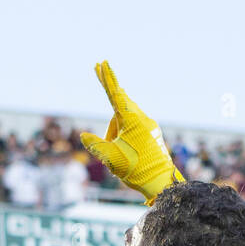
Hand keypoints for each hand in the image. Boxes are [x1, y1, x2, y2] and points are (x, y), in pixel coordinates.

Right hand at [79, 61, 182, 205]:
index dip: (107, 78)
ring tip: (117, 157)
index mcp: (131, 120)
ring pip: (125, 123)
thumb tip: (84, 135)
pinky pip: (133, 130)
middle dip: (110, 122)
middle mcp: (142, 118)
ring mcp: (149, 126)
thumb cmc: (135, 169)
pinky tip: (125, 154)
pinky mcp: (152, 134)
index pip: (115, 94)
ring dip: (115, 134)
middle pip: (119, 110)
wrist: (161, 182)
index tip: (102, 63)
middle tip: (107, 115)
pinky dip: (123, 138)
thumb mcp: (109, 157)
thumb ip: (94, 144)